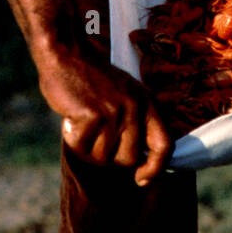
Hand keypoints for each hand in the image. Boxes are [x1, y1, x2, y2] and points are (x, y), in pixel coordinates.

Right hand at [37, 46, 172, 185]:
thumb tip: (139, 162)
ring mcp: (114, 111)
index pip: (165, 145)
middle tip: (95, 134)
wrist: (66, 53)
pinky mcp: (92, 115)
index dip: (155, 168)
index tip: (141, 179)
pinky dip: (72, 139)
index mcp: (148, 102)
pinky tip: (70, 119)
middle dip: (109, 155)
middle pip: (128, 159)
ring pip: (102, 158)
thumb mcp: (125, 94)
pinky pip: (81, 148)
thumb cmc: (92, 80)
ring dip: (87, 147)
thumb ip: (135, 122)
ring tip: (82, 122)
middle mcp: (135, 107)